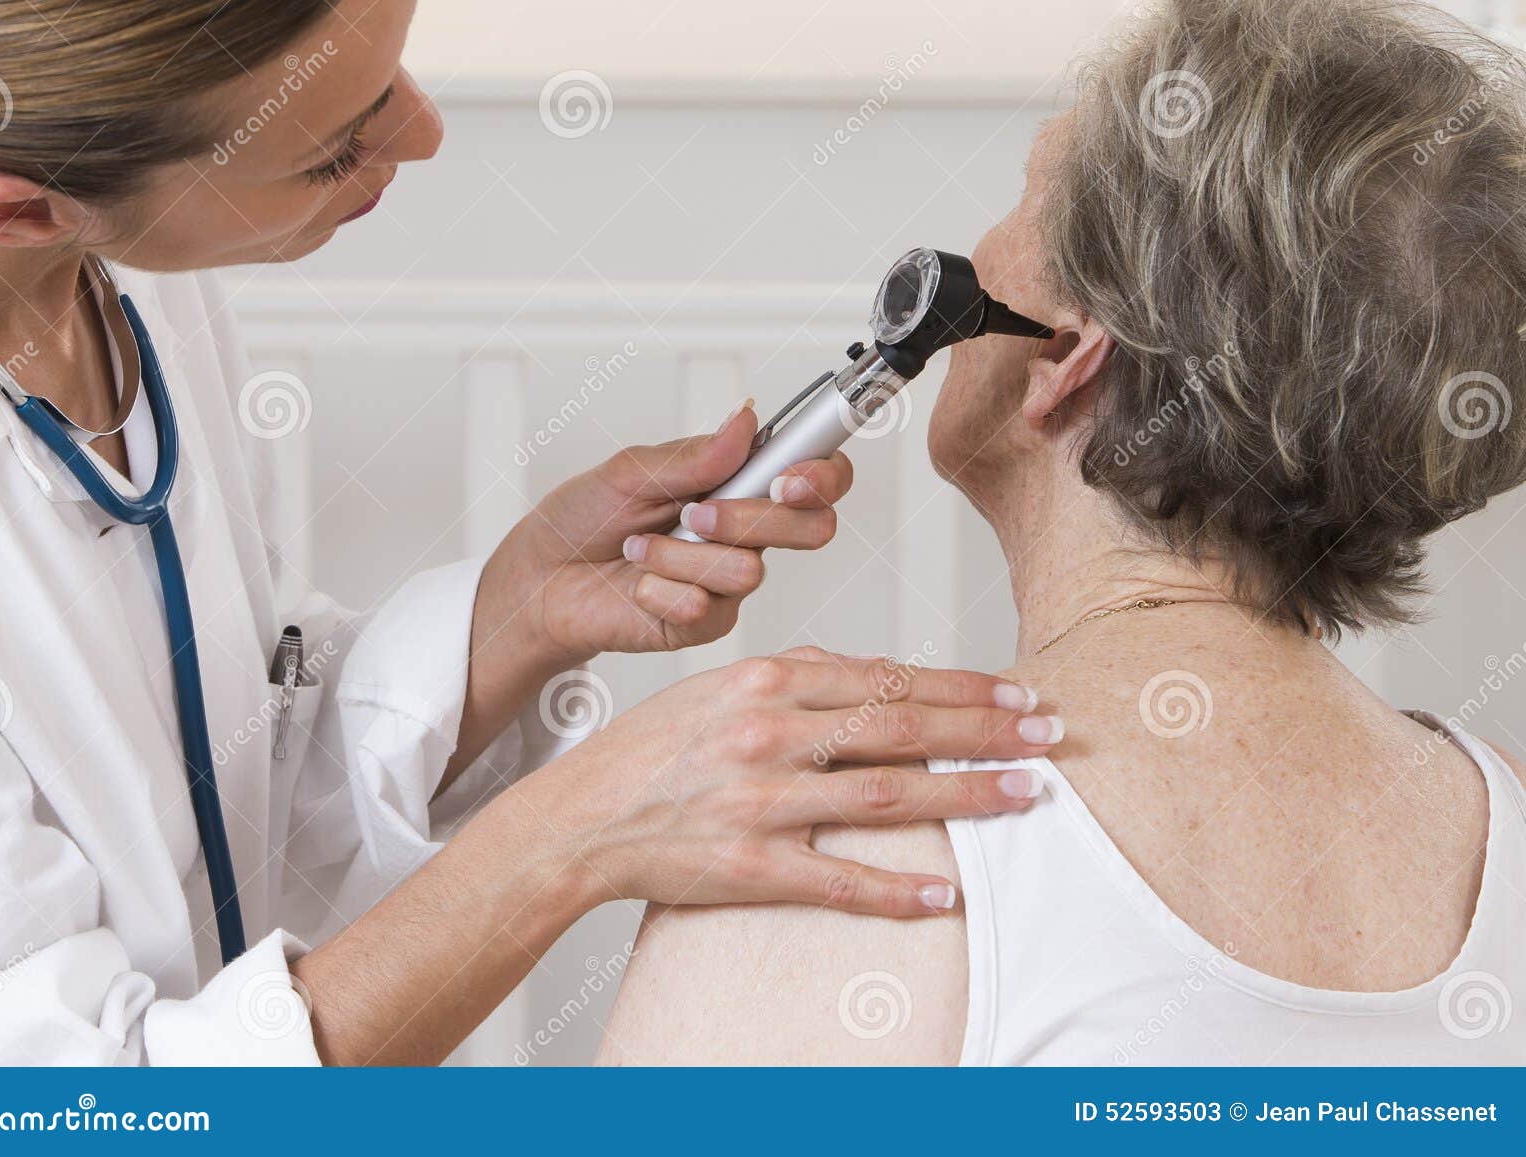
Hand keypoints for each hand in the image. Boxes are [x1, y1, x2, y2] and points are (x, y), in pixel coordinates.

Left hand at [484, 401, 851, 664]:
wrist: (541, 577)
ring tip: (638, 547)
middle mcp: (747, 530)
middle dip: (754, 518)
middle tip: (698, 512)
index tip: (791, 478)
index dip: (824, 475)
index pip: (817, 475)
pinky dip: (661, 590)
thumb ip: (693, 456)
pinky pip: (707, 607)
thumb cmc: (583, 518)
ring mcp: (730, 580)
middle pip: (812, 528)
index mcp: (739, 481)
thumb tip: (745, 422)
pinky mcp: (706, 623)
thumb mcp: (631, 471)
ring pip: (749, 570)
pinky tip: (637, 584)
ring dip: (681, 555)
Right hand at [527, 648, 1061, 917]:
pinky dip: (898, 890)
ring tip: (1025, 796)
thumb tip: (876, 675)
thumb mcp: (719, 685)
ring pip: (888, 794)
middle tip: (1048, 735)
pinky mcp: (750, 865)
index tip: (1016, 692)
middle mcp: (770, 732)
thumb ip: (796, 677)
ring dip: (966, 795)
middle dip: (987, 730)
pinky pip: (839, 879)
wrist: (582, 816)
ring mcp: (761, 800)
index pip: (887, 677)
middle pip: (903, 726)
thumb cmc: (650, 749)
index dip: (962, 685)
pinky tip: (947, 895)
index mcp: (766, 679)